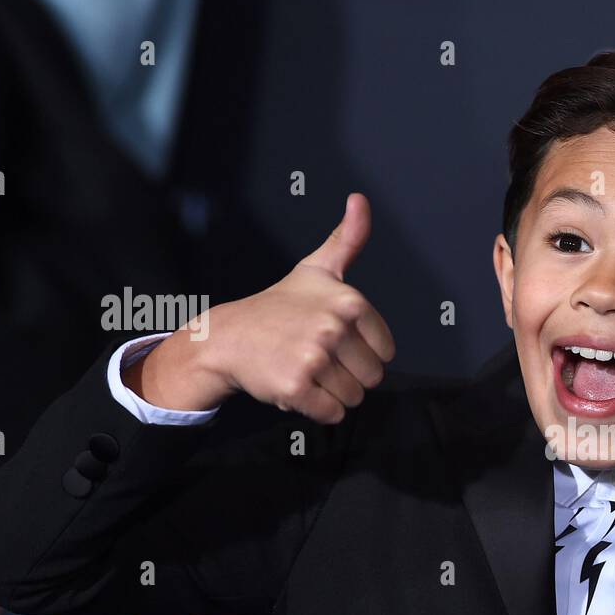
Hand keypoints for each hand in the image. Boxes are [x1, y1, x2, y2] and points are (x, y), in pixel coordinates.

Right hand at [131, 193, 394, 423]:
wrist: (228, 337)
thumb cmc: (279, 307)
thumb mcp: (317, 269)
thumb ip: (348, 239)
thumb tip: (361, 200)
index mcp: (350, 301)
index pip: (386, 352)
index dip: (361, 353)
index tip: (333, 340)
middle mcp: (334, 327)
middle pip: (372, 378)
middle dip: (347, 375)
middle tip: (316, 356)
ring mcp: (314, 357)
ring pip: (354, 398)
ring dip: (332, 393)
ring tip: (304, 368)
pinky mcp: (296, 387)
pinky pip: (332, 414)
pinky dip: (317, 409)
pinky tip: (295, 386)